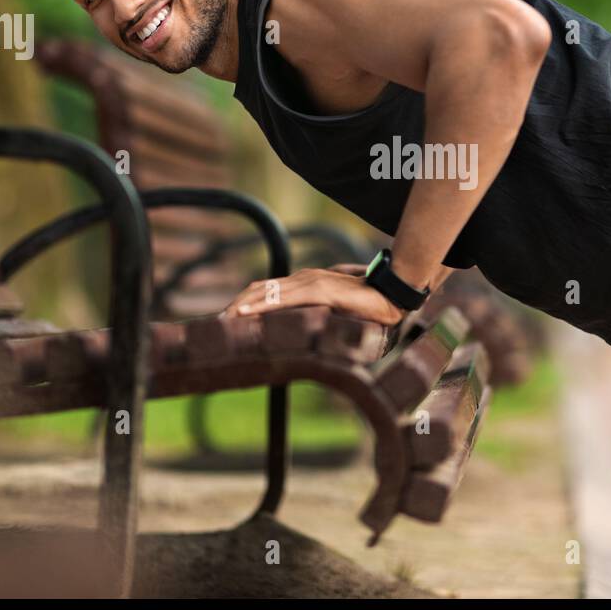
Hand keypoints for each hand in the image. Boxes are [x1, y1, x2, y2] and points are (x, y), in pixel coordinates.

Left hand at [223, 266, 405, 325]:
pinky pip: (284, 298)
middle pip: (261, 289)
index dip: (247, 301)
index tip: (229, 319)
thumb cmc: (369, 304)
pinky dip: (261, 306)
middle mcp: (305, 279)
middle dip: (237, 305)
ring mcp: (312, 282)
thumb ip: (318, 314)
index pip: (268, 290)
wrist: (393, 295)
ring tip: (224, 321)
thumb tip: (304, 330)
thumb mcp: (336, 311)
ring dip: (243, 306)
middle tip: (217, 325)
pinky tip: (246, 314)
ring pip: (267, 292)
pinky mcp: (321, 290)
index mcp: (307, 283)